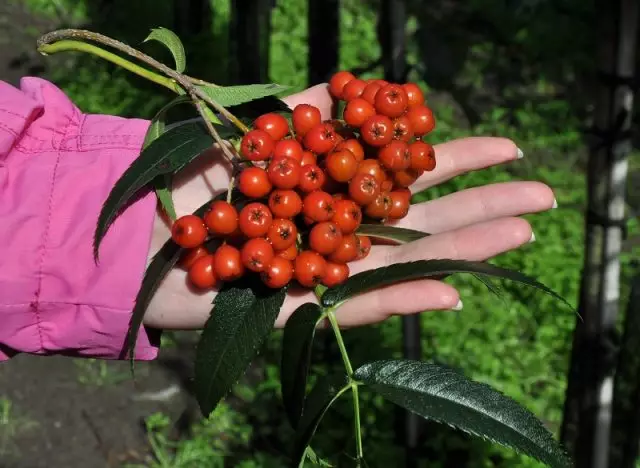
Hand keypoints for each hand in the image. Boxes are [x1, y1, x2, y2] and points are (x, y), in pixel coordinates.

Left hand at [142, 84, 555, 329]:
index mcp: (332, 190)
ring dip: (463, 249)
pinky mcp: (301, 310)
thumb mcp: (252, 132)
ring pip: (404, 262)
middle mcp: (338, 231)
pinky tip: (453, 291)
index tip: (504, 146)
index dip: (455, 159)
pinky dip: (401, 299)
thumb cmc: (192, 180)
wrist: (137, 236)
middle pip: (421, 219)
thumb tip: (361, 87)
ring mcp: (325, 272)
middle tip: (541, 195)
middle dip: (482, 204)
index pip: (405, 174)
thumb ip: (306, 111)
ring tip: (520, 233)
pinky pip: (357, 307)